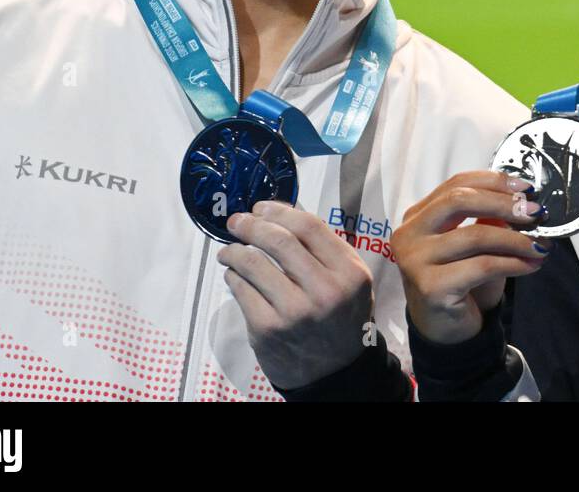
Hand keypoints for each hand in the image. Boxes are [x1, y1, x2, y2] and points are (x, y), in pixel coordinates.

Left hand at [218, 200, 374, 390]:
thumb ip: (324, 248)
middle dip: (250, 225)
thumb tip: (279, 214)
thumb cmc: (340, 315)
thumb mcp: (349, 279)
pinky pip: (241, 290)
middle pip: (278, 241)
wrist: (335, 371)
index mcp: (349, 272)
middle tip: (236, 222)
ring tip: (228, 251)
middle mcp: (325, 290)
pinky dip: (233, 277)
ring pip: (253, 263)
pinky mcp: (268, 329)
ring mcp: (295, 312)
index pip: (309, 227)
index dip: (278, 211)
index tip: (260, 208)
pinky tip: (234, 276)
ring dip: (234, 251)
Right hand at [390, 170, 548, 345]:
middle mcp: (410, 234)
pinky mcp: (431, 286)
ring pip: (475, 235)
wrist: (445, 331)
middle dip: (503, 204)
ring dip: (516, 239)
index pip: (456, 184)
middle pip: (459, 200)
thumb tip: (524, 201)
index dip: (493, 181)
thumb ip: (489, 219)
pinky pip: (482, 266)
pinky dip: (513, 263)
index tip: (526, 188)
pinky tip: (531, 265)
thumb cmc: (461, 282)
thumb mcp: (475, 245)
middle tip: (535, 212)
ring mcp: (415, 260)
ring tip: (541, 246)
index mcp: (418, 216)